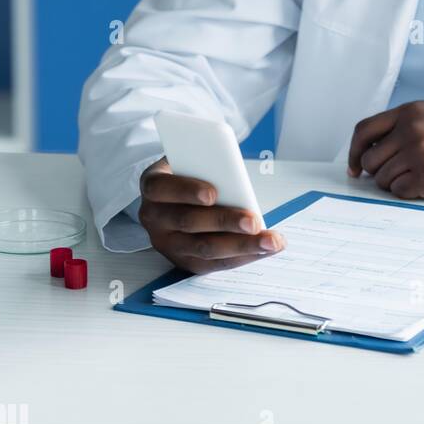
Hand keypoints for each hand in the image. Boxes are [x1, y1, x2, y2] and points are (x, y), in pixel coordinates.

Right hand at [137, 157, 285, 273]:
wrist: (175, 196)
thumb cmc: (190, 172)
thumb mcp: (191, 159)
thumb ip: (205, 163)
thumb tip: (233, 170)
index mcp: (153, 186)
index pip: (162, 188)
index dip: (186, 191)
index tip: (212, 193)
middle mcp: (154, 218)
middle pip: (188, 223)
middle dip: (225, 222)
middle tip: (255, 221)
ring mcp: (167, 244)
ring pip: (204, 248)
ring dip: (241, 246)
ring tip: (271, 241)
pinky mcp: (184, 261)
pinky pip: (214, 264)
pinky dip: (242, 257)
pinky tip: (265, 250)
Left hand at [346, 101, 423, 201]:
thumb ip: (402, 127)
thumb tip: (367, 153)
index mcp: (411, 111)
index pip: (364, 130)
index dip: (353, 152)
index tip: (354, 168)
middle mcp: (413, 128)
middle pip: (370, 159)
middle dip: (379, 173)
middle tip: (401, 175)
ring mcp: (421, 151)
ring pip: (383, 178)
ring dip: (396, 184)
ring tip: (420, 177)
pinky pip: (399, 192)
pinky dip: (409, 193)